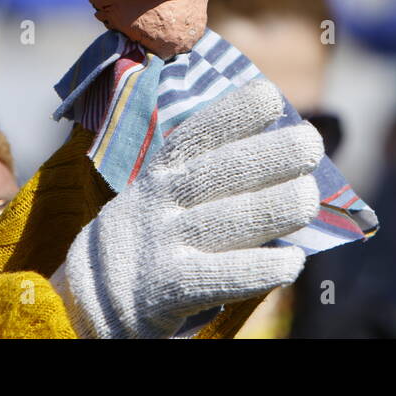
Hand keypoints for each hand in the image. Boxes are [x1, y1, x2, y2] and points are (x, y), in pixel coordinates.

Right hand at [53, 78, 322, 337]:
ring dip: (272, 207)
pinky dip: (258, 269)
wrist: (86, 298)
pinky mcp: (165, 291)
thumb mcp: (160, 195)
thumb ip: (208, 178)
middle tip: (309, 144)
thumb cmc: (149, 237)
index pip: (197, 135)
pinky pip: (218, 277)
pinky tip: (292, 262)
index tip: (270, 97)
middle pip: (218, 173)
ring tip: (308, 199)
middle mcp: (160, 202)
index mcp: (161, 173)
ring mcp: (161, 245)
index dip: (233, 114)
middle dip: (267, 155)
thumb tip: (284, 161)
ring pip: (224, 221)